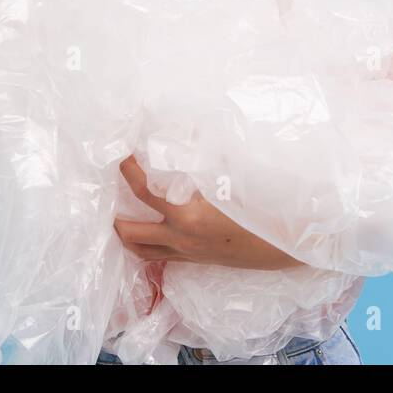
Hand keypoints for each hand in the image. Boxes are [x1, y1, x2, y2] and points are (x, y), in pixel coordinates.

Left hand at [113, 155, 305, 271]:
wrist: (286, 248)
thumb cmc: (262, 211)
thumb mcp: (233, 180)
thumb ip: (207, 158)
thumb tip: (186, 132)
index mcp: (188, 216)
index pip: (143, 191)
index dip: (128, 171)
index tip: (121, 155)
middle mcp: (181, 239)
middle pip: (131, 232)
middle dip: (113, 216)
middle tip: (107, 197)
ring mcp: (187, 253)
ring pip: (142, 251)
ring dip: (127, 235)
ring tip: (119, 219)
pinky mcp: (196, 260)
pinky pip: (162, 256)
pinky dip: (149, 245)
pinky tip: (151, 232)